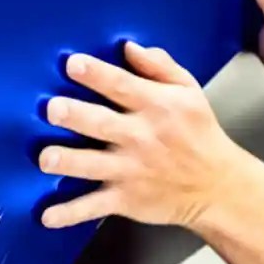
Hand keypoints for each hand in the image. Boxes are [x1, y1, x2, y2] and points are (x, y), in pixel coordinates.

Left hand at [38, 43, 251, 229]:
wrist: (217, 186)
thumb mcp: (188, 91)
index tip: (73, 64)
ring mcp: (131, 170)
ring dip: (68, 162)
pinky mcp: (126, 199)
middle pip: (102, 124)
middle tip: (52, 109)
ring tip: (45, 158)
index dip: (97, 74)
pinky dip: (70, 213)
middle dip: (76, 116)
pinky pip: (94, 206)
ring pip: (93, 165)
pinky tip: (47, 217)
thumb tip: (128, 46)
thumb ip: (158, 66)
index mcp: (155, 106)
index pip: (122, 85)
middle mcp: (140, 137)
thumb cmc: (199, 133)